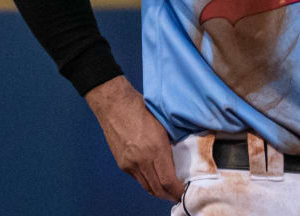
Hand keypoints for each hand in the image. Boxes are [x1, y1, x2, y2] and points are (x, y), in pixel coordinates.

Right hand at [84, 77, 183, 201]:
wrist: (115, 105)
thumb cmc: (142, 109)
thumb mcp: (163, 126)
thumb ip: (169, 147)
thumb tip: (178, 163)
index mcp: (155, 149)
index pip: (168, 181)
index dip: (177, 191)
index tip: (184, 192)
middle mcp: (141, 160)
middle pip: (157, 189)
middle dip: (169, 195)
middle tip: (178, 194)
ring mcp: (129, 163)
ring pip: (146, 186)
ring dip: (158, 191)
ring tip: (167, 190)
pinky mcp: (121, 164)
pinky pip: (137, 178)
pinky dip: (147, 180)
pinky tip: (153, 176)